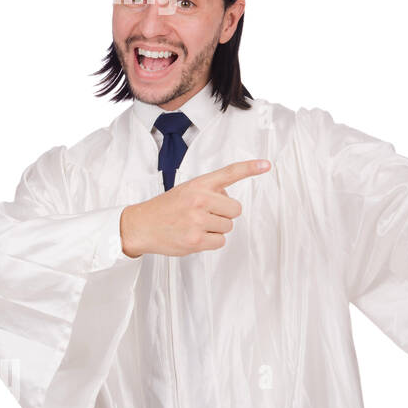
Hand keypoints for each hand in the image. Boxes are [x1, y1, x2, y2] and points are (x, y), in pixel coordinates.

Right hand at [120, 159, 270, 257]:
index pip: (229, 173)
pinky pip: (220, 242)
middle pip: (236, 209)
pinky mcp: (196, 240)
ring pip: (228, 227)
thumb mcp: (187, 191)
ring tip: (194, 225)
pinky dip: (211, 242)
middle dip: (224, 214)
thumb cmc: (166, 208)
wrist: (140, 226)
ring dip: (216, 229)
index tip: (266, 165)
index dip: (250, 168)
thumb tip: (228, 199)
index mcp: (198, 185)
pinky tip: (194, 236)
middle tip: (204, 215)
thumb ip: (209, 191)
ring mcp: (198, 221)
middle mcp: (200, 200)